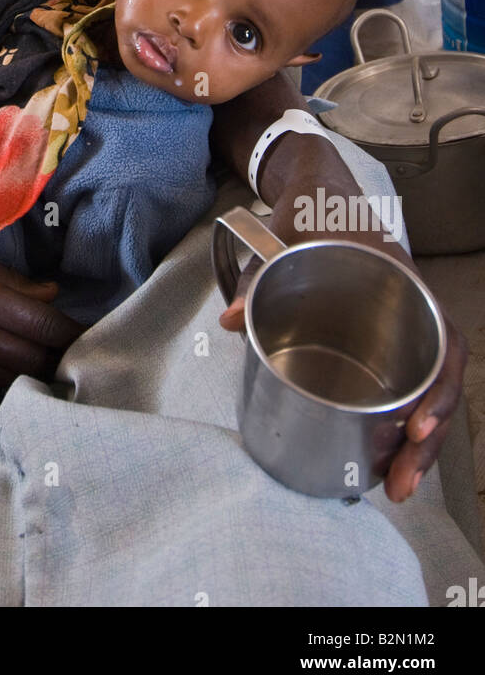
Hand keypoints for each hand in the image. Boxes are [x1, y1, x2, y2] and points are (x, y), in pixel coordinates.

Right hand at [0, 209, 81, 403]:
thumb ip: (9, 280)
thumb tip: (52, 294)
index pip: (41, 325)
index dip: (70, 333)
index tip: (89, 334)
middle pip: (29, 359)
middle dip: (56, 359)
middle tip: (75, 356)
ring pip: (3, 381)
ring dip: (29, 377)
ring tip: (46, 371)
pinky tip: (5, 378)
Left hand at [217, 185, 467, 502]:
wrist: (315, 188)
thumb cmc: (312, 210)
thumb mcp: (286, 234)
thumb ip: (258, 275)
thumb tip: (229, 320)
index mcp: (402, 282)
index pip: (445, 342)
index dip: (439, 389)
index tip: (418, 425)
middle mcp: (411, 309)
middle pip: (438, 382)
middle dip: (426, 440)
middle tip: (403, 483)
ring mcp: (397, 327)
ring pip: (421, 392)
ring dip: (414, 443)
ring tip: (395, 486)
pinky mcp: (377, 341)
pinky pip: (398, 385)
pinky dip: (392, 422)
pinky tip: (380, 456)